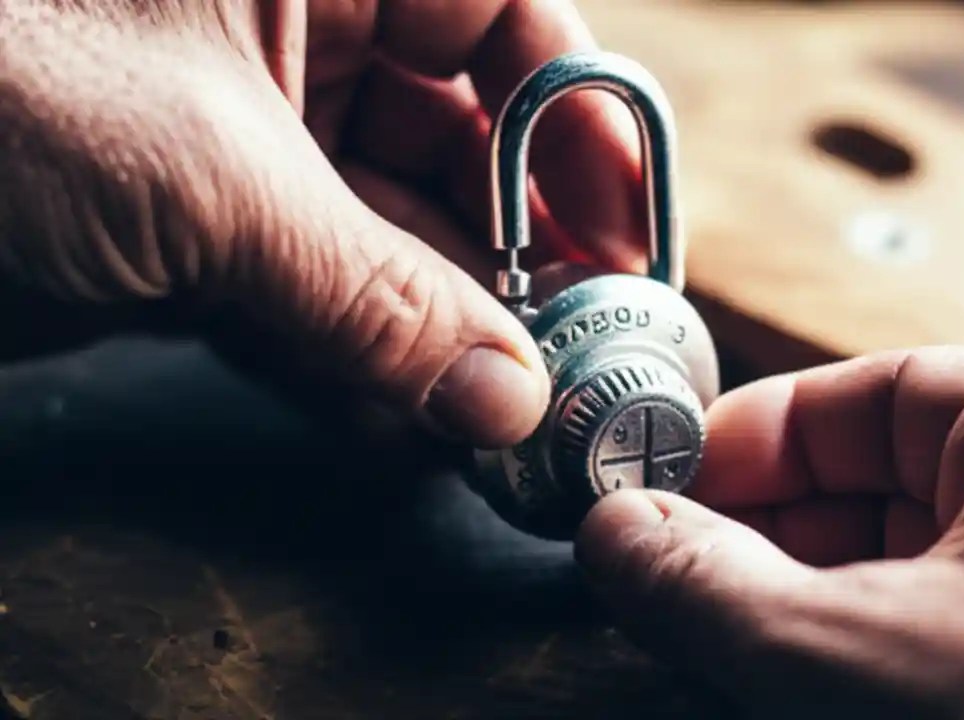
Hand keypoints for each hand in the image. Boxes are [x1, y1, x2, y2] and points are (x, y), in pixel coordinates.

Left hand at [0, 0, 644, 444]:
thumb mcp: (212, 180)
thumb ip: (380, 298)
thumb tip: (511, 394)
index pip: (508, 27)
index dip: (583, 134)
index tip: (631, 239)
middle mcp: (293, 33)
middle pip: (461, 145)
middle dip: (516, 257)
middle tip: (572, 359)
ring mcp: (241, 137)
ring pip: (387, 234)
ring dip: (440, 331)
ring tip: (497, 417)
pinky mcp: (191, 229)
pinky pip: (309, 293)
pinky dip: (353, 360)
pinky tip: (404, 424)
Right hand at [576, 348, 963, 717]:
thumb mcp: (840, 656)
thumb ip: (707, 583)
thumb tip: (618, 530)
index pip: (883, 393)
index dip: (759, 435)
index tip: (664, 483)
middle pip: (888, 485)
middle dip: (766, 533)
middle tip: (666, 573)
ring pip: (907, 574)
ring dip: (799, 605)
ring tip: (708, 640)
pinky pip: (941, 644)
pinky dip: (853, 659)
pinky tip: (780, 688)